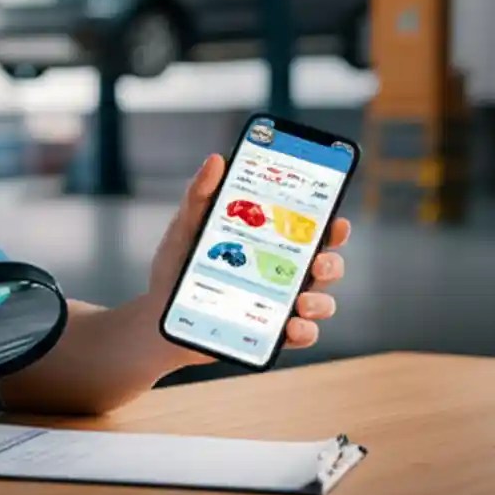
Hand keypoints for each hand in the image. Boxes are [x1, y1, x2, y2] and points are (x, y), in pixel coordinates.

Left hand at [145, 154, 351, 366]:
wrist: (157, 315)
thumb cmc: (177, 266)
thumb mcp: (186, 226)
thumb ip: (200, 195)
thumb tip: (216, 159)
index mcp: (272, 242)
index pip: (312, 230)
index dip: (333, 225)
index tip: (337, 221)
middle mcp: (284, 272)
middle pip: (326, 264)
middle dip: (332, 262)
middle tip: (318, 261)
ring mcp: (281, 305)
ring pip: (321, 302)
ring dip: (321, 302)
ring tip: (302, 301)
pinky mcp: (270, 334)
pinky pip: (301, 335)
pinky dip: (303, 332)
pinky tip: (290, 327)